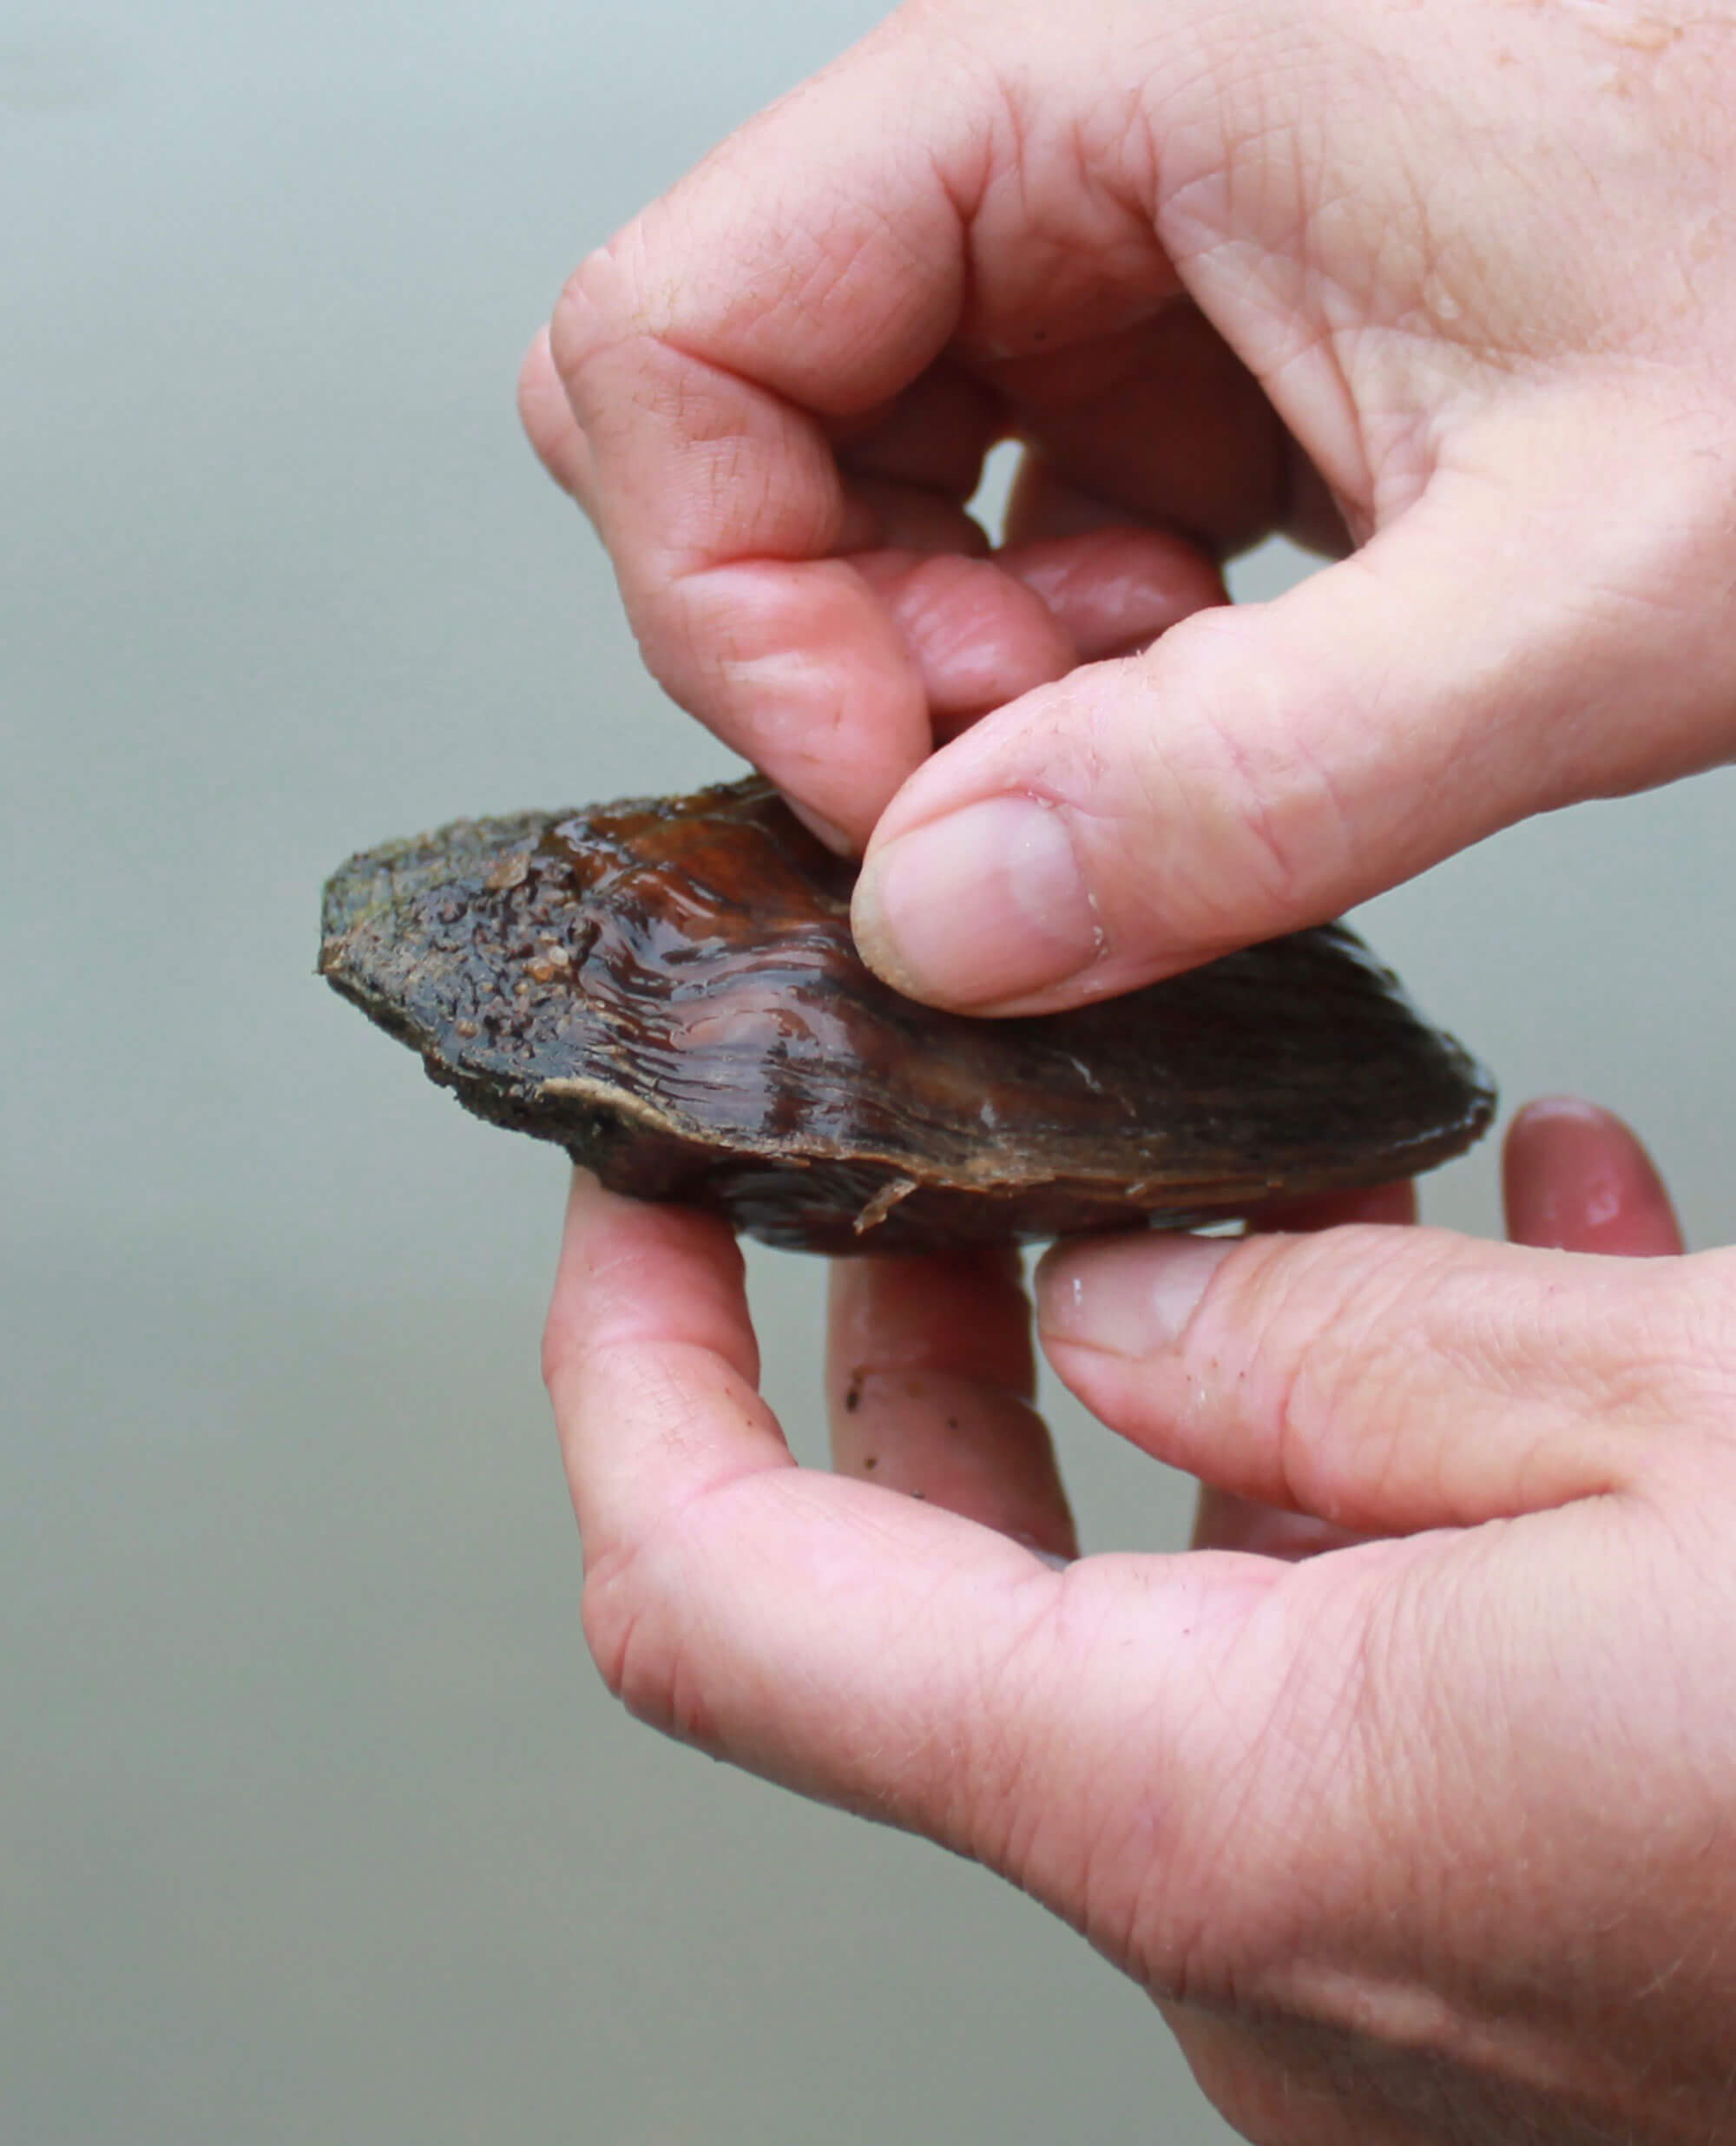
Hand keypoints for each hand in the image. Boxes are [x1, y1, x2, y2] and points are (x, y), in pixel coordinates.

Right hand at [522, 0, 1735, 1015]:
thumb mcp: (1589, 576)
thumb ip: (1255, 778)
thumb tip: (953, 918)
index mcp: (1087, 66)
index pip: (669, 333)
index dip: (731, 608)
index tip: (894, 799)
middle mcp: (1060, 121)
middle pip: (731, 420)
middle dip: (850, 654)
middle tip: (1051, 778)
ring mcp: (1112, 231)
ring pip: (853, 486)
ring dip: (966, 671)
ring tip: (1182, 718)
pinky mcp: (1181, 334)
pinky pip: (999, 515)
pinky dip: (1070, 655)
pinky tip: (1226, 678)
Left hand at [543, 1102, 1735, 2145]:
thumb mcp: (1680, 1424)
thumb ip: (1342, 1349)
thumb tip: (1123, 1308)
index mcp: (1226, 1813)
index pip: (724, 1594)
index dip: (635, 1366)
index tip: (637, 1187)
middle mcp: (1265, 1949)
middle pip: (935, 1599)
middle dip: (927, 1333)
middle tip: (957, 1135)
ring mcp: (1388, 1970)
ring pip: (1168, 1608)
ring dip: (1203, 1372)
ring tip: (1309, 1160)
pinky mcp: (1516, 1934)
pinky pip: (1351, 1670)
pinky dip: (1374, 1477)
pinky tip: (1518, 1279)